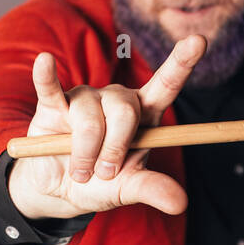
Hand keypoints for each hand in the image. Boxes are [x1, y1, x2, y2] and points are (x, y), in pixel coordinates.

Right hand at [8, 34, 206, 220]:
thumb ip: (153, 189)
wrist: (62, 190)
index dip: (182, 63)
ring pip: (90, 120)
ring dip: (85, 155)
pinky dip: (46, 76)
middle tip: (104, 174)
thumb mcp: (129, 189)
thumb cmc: (101, 183)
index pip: (166, 84)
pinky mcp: (53, 104)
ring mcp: (85, 99)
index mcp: (143, 114)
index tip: (198, 41)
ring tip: (80, 172)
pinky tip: (45, 62)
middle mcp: (116, 99)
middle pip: (125, 112)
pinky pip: (50, 88)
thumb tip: (181, 203)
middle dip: (115, 150)